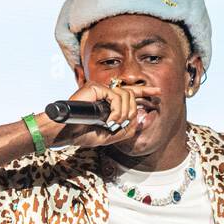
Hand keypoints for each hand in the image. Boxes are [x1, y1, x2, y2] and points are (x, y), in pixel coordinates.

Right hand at [40, 82, 161, 149]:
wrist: (66, 133)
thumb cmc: (83, 134)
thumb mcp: (110, 136)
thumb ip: (127, 129)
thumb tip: (143, 119)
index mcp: (109, 102)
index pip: (130, 92)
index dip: (145, 91)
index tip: (158, 92)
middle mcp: (105, 92)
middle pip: (131, 94)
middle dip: (132, 111)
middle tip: (120, 123)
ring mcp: (100, 88)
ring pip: (125, 96)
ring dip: (123, 114)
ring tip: (112, 124)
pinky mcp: (95, 87)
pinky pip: (116, 96)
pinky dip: (116, 110)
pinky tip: (110, 120)